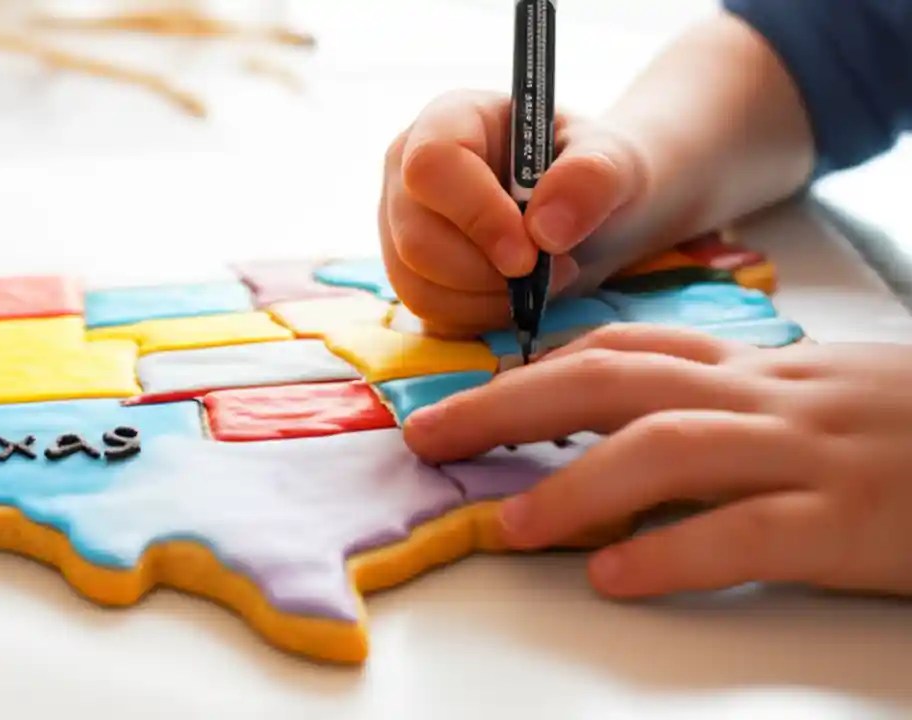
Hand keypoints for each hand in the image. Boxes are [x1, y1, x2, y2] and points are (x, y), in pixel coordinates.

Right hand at [379, 90, 649, 335]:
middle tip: (551, 269)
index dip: (476, 214)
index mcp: (450, 120)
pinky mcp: (408, 270)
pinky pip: (428, 309)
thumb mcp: (614, 161)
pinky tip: (515, 295)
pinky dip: (478, 315)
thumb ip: (591, 179)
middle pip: (416, 237)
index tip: (530, 251)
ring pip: (417, 282)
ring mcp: (399, 223)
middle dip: (487, 271)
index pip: (432, 165)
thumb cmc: (590, 174)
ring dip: (488, 297)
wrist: (583, 211)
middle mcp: (407, 169)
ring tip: (541, 279)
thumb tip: (545, 229)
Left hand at [403, 324, 911, 598]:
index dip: (536, 367)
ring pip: (668, 449)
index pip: (627, 348)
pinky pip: (745, 534)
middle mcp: (770, 399)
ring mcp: (809, 457)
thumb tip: (632, 441)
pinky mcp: (847, 524)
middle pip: (614, 381)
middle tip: (430, 439)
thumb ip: (732, 408)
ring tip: (510, 524)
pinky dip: (672, 555)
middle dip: (510, 405)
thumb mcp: (821, 397)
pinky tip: (616, 580)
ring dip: (574, 485)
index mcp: (761, 369)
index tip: (469, 392)